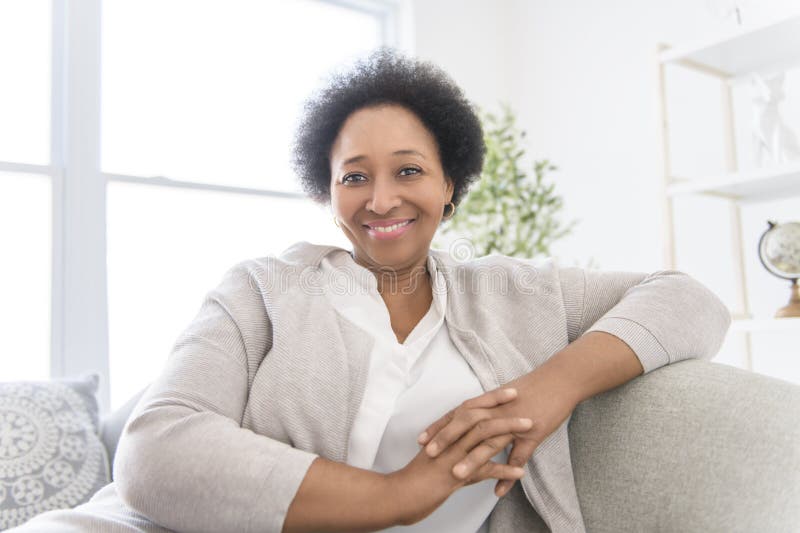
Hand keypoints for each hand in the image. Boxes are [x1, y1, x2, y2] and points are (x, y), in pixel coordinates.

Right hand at [387, 388, 533, 525]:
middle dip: (503, 408)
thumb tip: (474, 446)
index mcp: (446, 433)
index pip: (471, 409)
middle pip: (480, 418)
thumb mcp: (439, 457)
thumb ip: (456, 448)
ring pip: (484, 439)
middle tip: (523, 399)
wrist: (400, 495)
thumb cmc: (419, 476)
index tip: (511, 391)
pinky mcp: (455, 477)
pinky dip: (503, 472)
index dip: (491, 398)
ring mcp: (453, 458)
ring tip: (530, 427)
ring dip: (509, 432)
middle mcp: (450, 441)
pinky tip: (521, 472)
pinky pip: (483, 472)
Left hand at [417, 369, 578, 497]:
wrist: (560, 380)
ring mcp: (514, 421)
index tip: (421, 439)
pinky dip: (508, 474)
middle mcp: (497, 410)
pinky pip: (518, 457)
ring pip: (489, 441)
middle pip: (466, 424)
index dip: (439, 426)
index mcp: (489, 402)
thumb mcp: (507, 397)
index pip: (458, 413)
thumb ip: (490, 409)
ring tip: (456, 474)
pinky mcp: (532, 432)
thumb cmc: (534, 387)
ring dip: (471, 459)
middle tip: (429, 453)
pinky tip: (499, 491)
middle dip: (446, 438)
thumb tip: (475, 418)